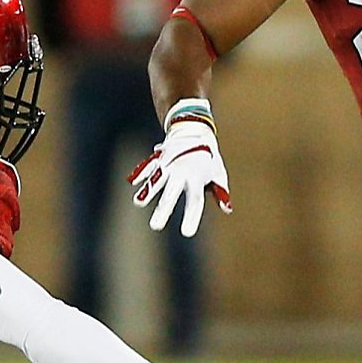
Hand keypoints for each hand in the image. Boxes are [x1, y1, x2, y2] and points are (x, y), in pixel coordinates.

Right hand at [130, 114, 229, 237]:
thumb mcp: (219, 173)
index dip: (191, 217)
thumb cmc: (209, 157)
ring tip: (138, 203)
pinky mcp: (159, 157)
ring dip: (148, 191)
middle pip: (171, 193)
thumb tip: (227, 209)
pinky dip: (142, 174)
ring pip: (157, 178)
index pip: (194, 201)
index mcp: (197, 178)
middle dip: (163, 209)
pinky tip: (134, 184)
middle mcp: (181, 172)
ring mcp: (168, 163)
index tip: (186, 233)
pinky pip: (149, 166)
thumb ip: (221, 191)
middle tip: (155, 227)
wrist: (196, 129)